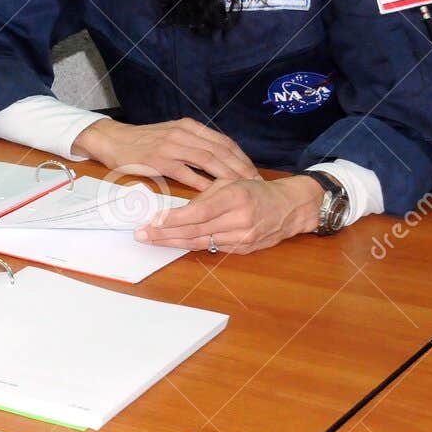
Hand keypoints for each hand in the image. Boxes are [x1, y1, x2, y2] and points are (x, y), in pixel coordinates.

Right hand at [72, 117, 259, 190]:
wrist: (111, 140)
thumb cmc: (141, 141)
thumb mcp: (170, 134)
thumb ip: (192, 143)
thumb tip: (216, 159)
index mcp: (188, 126)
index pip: (223, 141)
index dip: (241, 157)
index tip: (254, 171)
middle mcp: (182, 133)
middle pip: (220, 151)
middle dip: (241, 167)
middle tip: (255, 183)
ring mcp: (170, 146)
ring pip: (208, 160)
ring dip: (227, 175)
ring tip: (241, 188)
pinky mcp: (159, 161)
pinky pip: (187, 172)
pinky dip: (202, 183)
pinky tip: (214, 192)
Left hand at [136, 175, 323, 254]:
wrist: (290, 207)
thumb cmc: (255, 190)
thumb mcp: (230, 182)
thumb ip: (204, 196)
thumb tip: (174, 211)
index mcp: (235, 197)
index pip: (199, 212)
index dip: (174, 219)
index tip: (152, 221)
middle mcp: (240, 220)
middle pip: (195, 231)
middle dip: (164, 234)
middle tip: (141, 235)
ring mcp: (243, 238)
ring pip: (200, 242)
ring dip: (172, 242)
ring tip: (150, 240)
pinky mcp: (244, 249)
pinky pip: (211, 248)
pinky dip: (190, 245)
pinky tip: (173, 242)